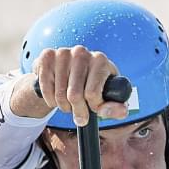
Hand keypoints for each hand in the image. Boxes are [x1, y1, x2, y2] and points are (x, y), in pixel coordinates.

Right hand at [15, 46, 129, 125]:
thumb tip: (122, 111)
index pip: (93, 94)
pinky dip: (50, 100)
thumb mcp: (106, 97)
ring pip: (59, 95)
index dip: (93, 108)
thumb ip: (115, 107)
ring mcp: (63, 53)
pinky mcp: (47, 57)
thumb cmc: (92, 85)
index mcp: (100, 60)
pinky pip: (46, 89)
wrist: (67, 71)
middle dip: (77, 111)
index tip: (93, 109)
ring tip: (68, 103)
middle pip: (74, 96)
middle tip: (79, 115)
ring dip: (63, 107)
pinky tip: (55, 96)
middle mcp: (82, 52)